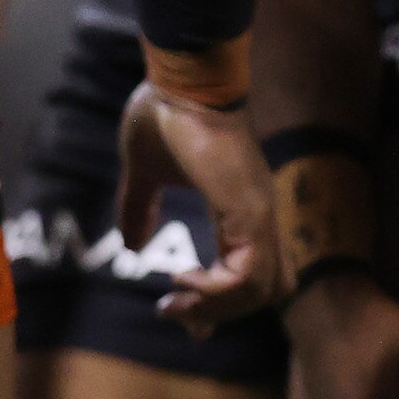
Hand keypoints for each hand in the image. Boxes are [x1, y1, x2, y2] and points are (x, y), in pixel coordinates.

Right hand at [116, 86, 281, 334]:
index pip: (251, 273)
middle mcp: (258, 216)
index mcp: (241, 208)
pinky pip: (246, 275)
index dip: (220, 304)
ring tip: (174, 299)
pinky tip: (182, 277)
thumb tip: (132, 245)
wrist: (182, 80)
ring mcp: (258, 214)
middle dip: (217, 314)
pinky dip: (216, 291)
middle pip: (265, 292)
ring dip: (213, 308)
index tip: (182, 317)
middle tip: (172, 311)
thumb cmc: (166, 113)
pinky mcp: (248, 211)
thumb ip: (139, 208)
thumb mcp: (144, 173)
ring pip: (261, 292)